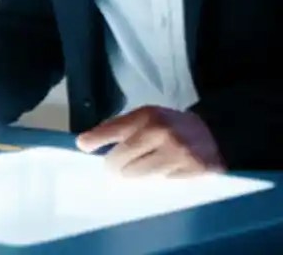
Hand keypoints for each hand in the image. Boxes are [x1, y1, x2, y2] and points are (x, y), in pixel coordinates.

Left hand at [76, 106, 223, 176]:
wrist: (215, 132)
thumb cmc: (172, 125)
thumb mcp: (146, 117)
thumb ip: (118, 128)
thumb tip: (85, 144)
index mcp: (148, 116)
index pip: (113, 130)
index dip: (95, 139)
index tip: (83, 147)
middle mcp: (162, 133)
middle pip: (122, 160)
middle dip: (113, 166)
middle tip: (112, 169)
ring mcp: (179, 153)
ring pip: (139, 175)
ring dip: (133, 175)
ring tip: (136, 170)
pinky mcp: (194, 171)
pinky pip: (161, 182)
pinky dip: (156, 180)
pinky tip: (160, 172)